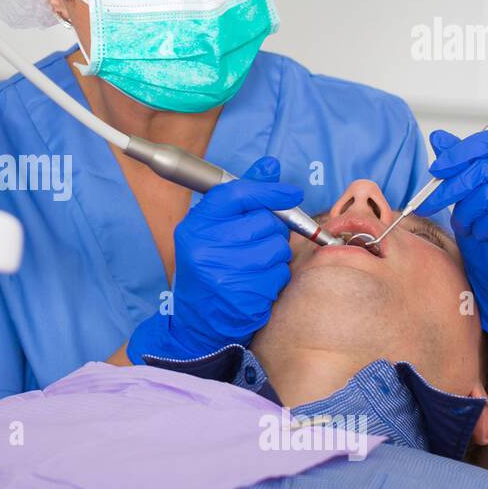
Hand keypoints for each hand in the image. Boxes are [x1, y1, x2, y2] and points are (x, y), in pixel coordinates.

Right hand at [128, 156, 301, 362]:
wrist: (197, 323)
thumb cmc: (207, 269)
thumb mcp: (213, 230)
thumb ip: (241, 198)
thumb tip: (270, 165)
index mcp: (195, 226)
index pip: (237, 193)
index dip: (269, 190)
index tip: (292, 192)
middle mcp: (205, 247)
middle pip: (264, 221)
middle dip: (272, 230)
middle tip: (257, 242)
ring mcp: (224, 273)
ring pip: (277, 247)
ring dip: (275, 255)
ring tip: (255, 265)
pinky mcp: (244, 296)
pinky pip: (279, 274)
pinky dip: (275, 277)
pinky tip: (257, 283)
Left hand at [416, 129, 487, 353]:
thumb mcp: (467, 193)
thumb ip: (458, 164)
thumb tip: (439, 136)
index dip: (460, 151)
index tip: (436, 168)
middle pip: (483, 169)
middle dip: (450, 188)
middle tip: (429, 202)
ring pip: (487, 196)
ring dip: (467, 214)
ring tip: (469, 225)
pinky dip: (482, 231)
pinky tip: (487, 236)